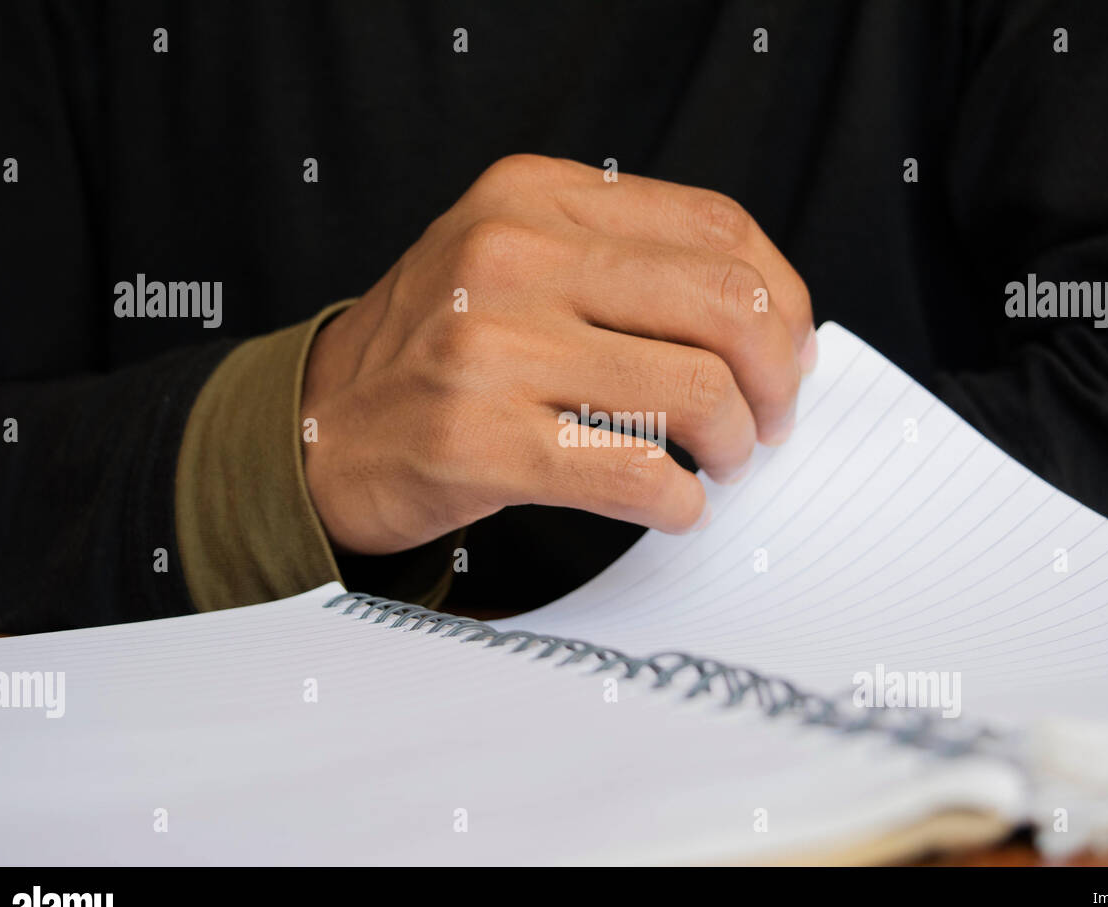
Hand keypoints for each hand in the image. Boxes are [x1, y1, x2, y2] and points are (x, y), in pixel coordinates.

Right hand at [301, 154, 814, 554]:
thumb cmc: (438, 350)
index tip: (789, 352)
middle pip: (725, 304)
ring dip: (735, 447)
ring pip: (696, 391)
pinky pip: (636, 474)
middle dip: (776, 380)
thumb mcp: (515, 261)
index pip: (716, 227)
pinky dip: (682, 504)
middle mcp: (512, 255)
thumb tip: (773, 322)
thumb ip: (624, 264)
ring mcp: (490, 347)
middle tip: (769, 424)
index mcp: (533, 196)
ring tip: (720, 464)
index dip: (782, 299)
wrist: (318, 431)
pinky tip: (676, 508)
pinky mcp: (478, 439)